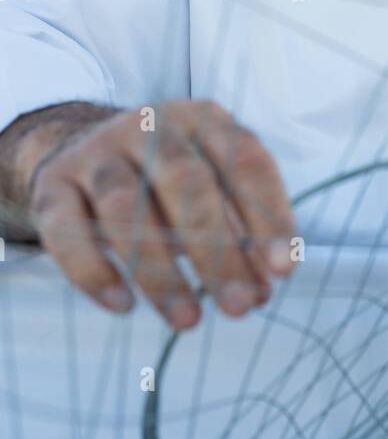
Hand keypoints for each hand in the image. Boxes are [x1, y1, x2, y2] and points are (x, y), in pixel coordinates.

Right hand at [17, 99, 296, 327]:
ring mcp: (96, 151)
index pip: (245, 160)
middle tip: (239, 306)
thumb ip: (242, 230)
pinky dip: (94, 271)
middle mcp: (150, 125)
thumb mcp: (213, 185)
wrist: (82, 145)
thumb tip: (265, 287)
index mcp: (204, 118)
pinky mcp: (52, 185)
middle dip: (218, 251)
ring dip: (160, 271)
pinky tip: (124, 304)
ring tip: (188, 320)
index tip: (284, 271)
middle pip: (187, 182)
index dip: (269, 215)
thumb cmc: (167, 177)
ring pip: (124, 207)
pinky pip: (66, 230)